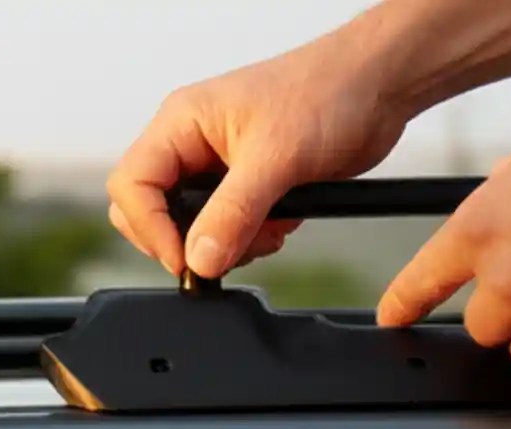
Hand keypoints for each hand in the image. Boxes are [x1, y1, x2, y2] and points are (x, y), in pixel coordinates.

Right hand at [106, 31, 408, 277]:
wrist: (378, 87)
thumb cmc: (327, 92)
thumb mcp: (276, 157)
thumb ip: (233, 213)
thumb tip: (200, 260)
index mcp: (181, 123)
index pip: (132, 184)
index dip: (150, 228)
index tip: (185, 259)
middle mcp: (191, 145)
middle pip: (150, 210)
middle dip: (185, 241)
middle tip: (223, 252)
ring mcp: (216, 167)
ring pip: (190, 226)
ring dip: (224, 243)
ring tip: (267, 231)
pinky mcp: (245, 185)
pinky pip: (225, 228)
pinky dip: (249, 239)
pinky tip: (280, 224)